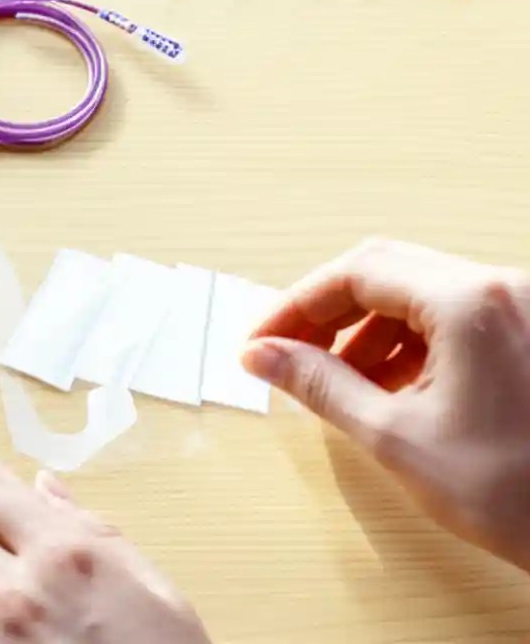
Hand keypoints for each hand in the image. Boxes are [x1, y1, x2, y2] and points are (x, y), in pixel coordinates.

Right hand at [243, 238, 529, 570]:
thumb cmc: (519, 493)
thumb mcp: (395, 437)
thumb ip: (321, 385)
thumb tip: (265, 356)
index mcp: (470, 303)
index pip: (357, 272)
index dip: (296, 306)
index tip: (262, 340)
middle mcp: (503, 288)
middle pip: (387, 272)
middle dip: (328, 313)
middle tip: (286, 354)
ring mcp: (524, 306)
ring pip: (419, 292)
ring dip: (368, 329)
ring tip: (338, 381)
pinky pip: (455, 314)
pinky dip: (410, 341)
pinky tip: (390, 385)